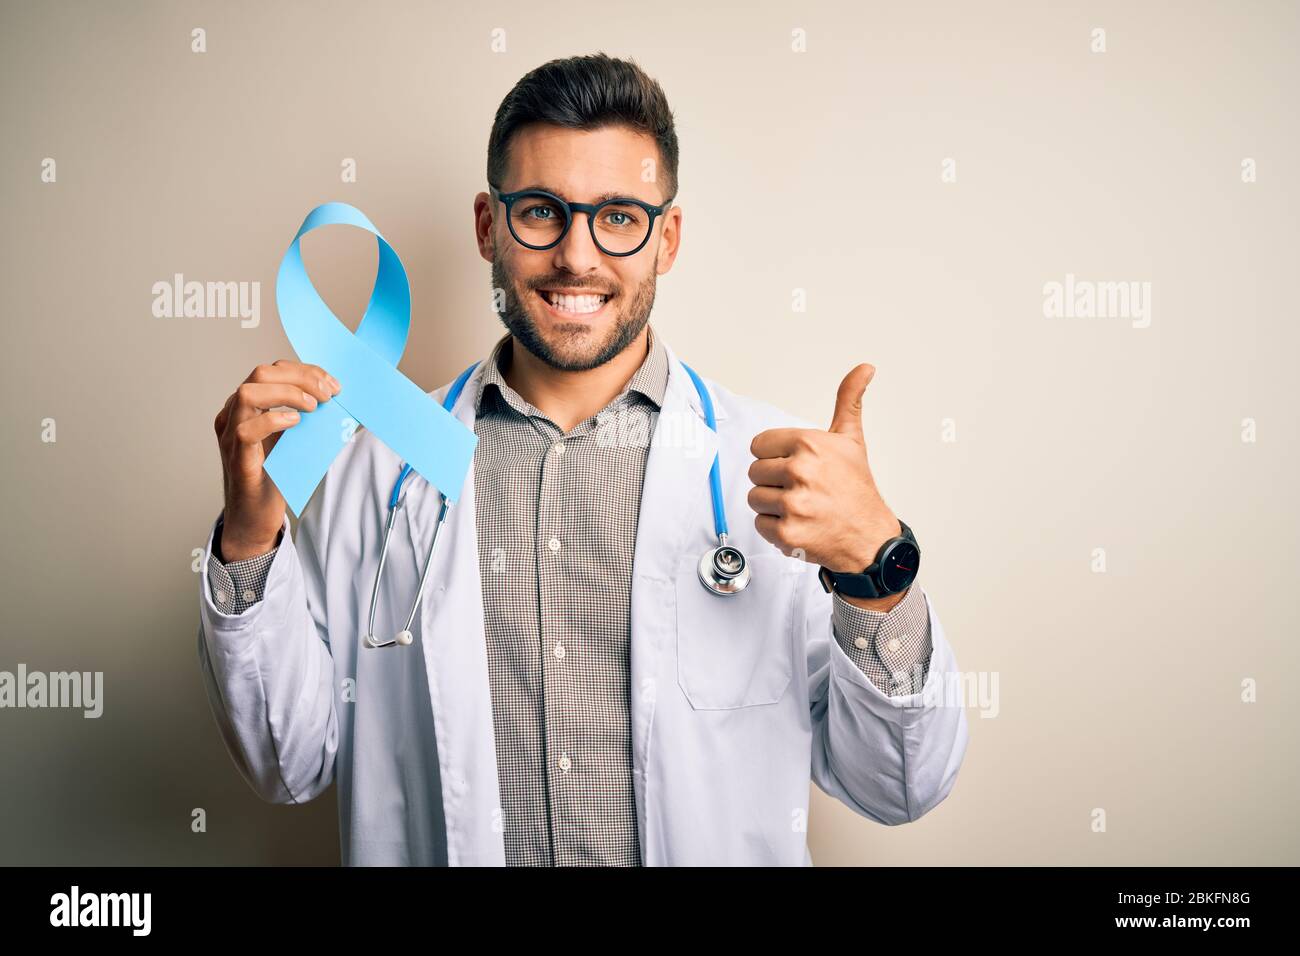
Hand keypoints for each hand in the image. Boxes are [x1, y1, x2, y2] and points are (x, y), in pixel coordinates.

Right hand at [214, 360, 339, 559]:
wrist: (255, 517)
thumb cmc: (274, 476)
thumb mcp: (293, 438)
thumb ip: (306, 416)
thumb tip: (339, 399)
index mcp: (247, 406)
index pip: (273, 371)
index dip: (306, 371)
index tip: (333, 385)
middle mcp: (233, 415)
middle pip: (260, 374)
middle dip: (301, 378)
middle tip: (329, 395)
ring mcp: (230, 435)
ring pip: (247, 393)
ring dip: (288, 394)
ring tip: (313, 406)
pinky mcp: (236, 458)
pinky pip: (246, 430)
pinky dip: (274, 420)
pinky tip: (296, 423)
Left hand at [747, 363, 901, 573]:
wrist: (870, 537)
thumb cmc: (857, 489)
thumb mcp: (851, 440)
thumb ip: (848, 401)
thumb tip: (865, 368)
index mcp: (809, 445)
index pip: (759, 445)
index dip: (774, 457)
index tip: (795, 466)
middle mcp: (800, 472)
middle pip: (755, 472)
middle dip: (774, 482)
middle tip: (802, 489)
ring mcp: (793, 504)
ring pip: (755, 498)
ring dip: (773, 506)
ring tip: (802, 507)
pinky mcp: (787, 533)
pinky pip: (760, 523)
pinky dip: (776, 528)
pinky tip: (800, 524)